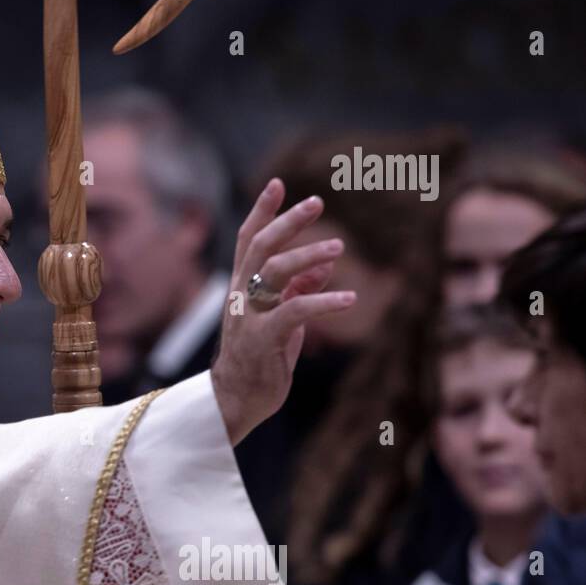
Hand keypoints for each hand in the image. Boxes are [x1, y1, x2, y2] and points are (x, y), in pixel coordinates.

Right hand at [210, 179, 354, 445]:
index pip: (247, 240)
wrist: (235, 400)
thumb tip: (326, 265)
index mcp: (241, 288)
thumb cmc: (259, 359)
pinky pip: (293, 311)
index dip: (262, 211)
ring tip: (338, 248)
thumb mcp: (282, 320)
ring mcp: (247, 316)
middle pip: (259, 246)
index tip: (278, 183)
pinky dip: (323, 303)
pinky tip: (350, 301)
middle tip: (317, 202)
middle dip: (287, 221)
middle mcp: (239, 296)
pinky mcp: (262, 339)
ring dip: (307, 255)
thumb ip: (299, 290)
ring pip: (273, 272)